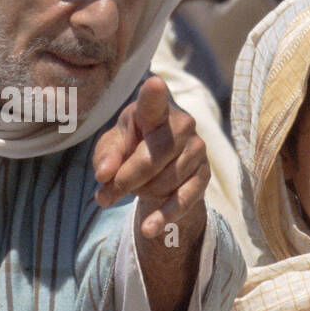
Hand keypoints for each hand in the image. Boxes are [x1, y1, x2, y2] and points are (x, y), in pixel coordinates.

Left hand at [92, 76, 209, 238]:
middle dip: (126, 179)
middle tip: (104, 196)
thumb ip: (105, 157)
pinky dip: (165, 214)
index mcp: (153, 110)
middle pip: (152, 156)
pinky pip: (185, 198)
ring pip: (164, 180)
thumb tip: (105, 175)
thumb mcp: (112, 148)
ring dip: (141, 193)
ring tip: (131, 192)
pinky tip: (149, 228)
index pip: (154, 102)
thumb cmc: (131, 147)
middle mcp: (181, 124)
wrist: (160, 167)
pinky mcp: (205, 175)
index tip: (153, 82)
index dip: (153, 94)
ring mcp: (197, 149)